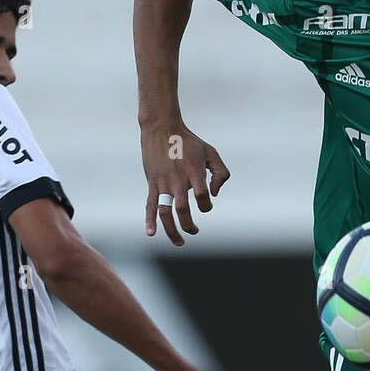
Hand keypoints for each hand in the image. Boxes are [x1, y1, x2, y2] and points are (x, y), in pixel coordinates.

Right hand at [141, 121, 229, 245]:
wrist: (162, 129)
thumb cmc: (189, 142)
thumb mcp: (211, 152)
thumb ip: (220, 173)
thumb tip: (214, 194)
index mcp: (194, 171)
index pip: (202, 196)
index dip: (206, 206)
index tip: (205, 204)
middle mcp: (178, 179)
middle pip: (183, 209)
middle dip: (189, 225)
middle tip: (195, 230)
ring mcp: (163, 182)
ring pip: (166, 212)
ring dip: (172, 230)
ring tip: (180, 242)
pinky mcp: (152, 183)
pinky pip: (150, 205)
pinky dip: (150, 221)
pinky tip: (151, 234)